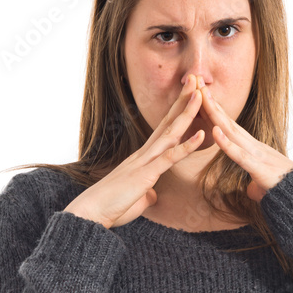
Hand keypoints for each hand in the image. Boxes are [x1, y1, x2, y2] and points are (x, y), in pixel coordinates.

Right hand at [63, 76, 206, 228]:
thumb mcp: (134, 199)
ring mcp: (145, 162)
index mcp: (143, 159)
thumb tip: (152, 194)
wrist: (91, 213)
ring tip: (201, 94)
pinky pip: (170, 157)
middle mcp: (144, 154)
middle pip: (168, 122)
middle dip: (183, 101)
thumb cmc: (111, 207)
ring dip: (187, 113)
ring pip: (171, 133)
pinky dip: (187, 146)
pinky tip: (201, 135)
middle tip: (196, 79)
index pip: (164, 130)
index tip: (190, 95)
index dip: (178, 112)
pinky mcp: (146, 174)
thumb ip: (145, 193)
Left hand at [198, 84, 292, 201]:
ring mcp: (256, 155)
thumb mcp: (265, 185)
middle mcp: (254, 147)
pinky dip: (226, 143)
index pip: (231, 128)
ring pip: (232, 132)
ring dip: (216, 115)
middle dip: (212, 104)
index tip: (203, 97)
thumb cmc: (285, 190)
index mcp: (253, 149)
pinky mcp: (259, 168)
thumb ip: (256, 184)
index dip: (217, 112)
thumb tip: (251, 189)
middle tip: (196, 84)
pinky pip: (239, 154)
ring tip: (202, 98)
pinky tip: (215, 132)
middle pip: (228, 123)